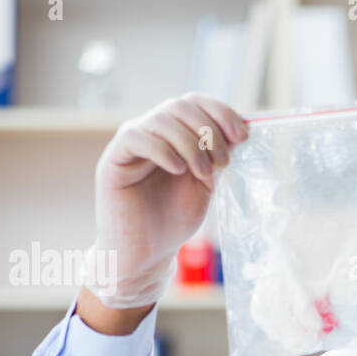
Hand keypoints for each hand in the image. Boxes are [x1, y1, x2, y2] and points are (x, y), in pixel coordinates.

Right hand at [87, 93, 247, 309]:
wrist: (147, 253)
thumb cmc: (174, 219)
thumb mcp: (205, 183)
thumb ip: (217, 156)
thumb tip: (242, 128)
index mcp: (175, 134)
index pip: (195, 102)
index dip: (220, 111)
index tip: (243, 135)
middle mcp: (152, 132)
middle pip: (180, 106)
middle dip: (209, 130)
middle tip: (222, 162)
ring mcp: (132, 144)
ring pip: (161, 118)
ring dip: (190, 143)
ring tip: (203, 173)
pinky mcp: (113, 160)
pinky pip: (135, 137)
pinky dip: (162, 149)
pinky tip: (177, 169)